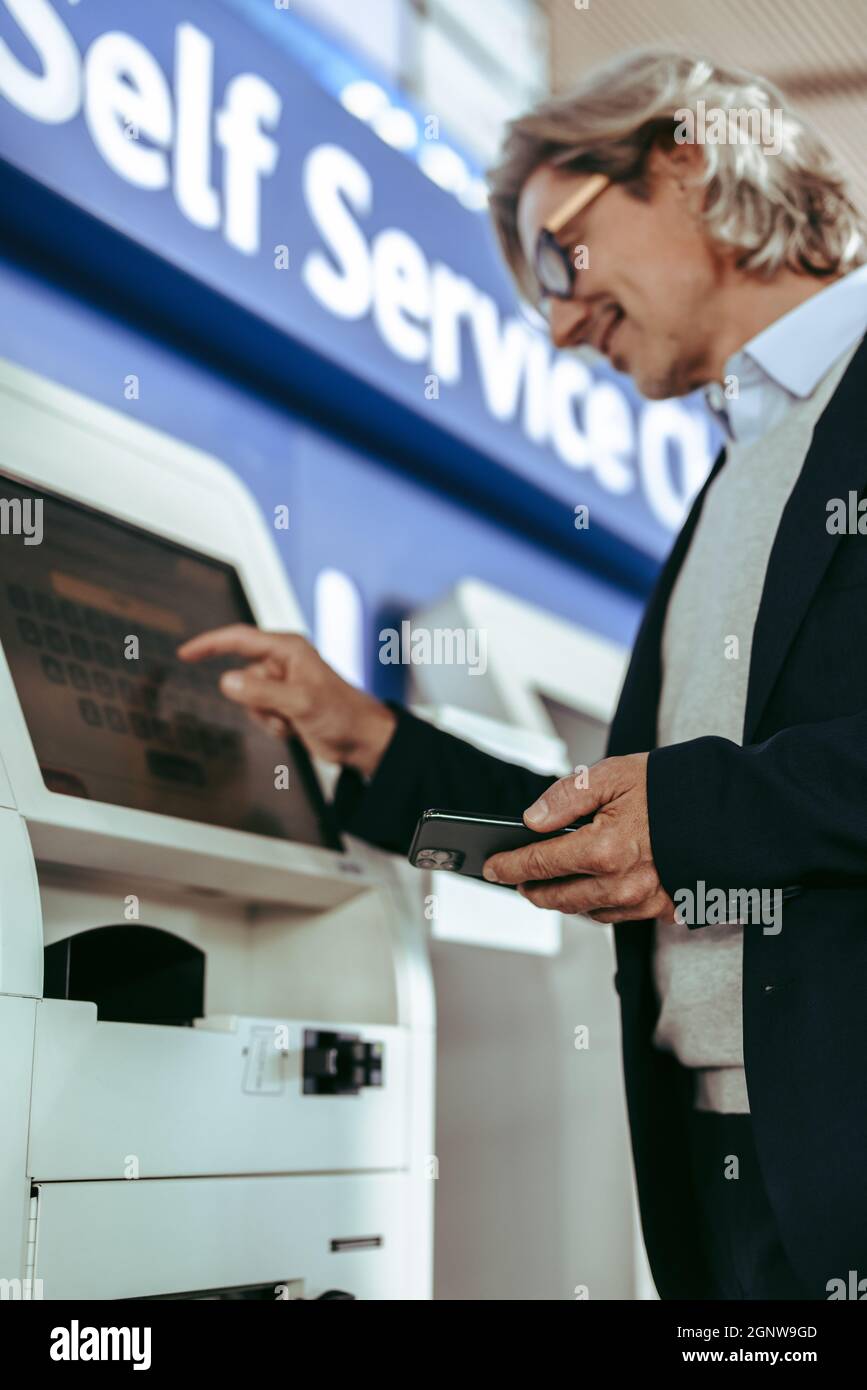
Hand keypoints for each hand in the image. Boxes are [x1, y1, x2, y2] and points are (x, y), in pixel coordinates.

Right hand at [176, 625, 396, 776]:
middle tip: (283, 711)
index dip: (209, 644)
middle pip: (242, 678)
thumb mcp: (300, 702)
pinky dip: (273, 725)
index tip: (185, 653)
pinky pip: (259, 714)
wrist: (362, 740)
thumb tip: (226, 681)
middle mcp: (283, 662)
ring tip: (293, 720)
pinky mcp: (284, 704)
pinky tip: (295, 728)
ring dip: (266, 717)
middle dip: (256, 701)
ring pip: (248, 700)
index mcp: (288, 649)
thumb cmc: (343, 714)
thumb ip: (261, 692)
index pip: (238, 639)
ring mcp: (282, 684)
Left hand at [482, 753, 676, 923]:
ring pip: (587, 911)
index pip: (540, 864)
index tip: (491, 867)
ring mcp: (644, 901)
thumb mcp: (613, 775)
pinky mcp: (663, 908)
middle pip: (559, 898)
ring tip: (547, 885)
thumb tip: (531, 821)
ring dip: (563, 901)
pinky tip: (590, 890)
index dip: (510, 865)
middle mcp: (622, 884)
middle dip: (531, 890)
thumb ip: (566, 797)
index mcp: (605, 850)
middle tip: (515, 880)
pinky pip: (617, 916)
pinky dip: (597, 906)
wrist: (730, 808)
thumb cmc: (672, 787)